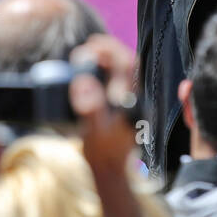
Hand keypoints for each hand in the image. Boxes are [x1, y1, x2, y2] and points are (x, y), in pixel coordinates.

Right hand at [69, 34, 138, 175]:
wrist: (111, 171)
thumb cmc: (102, 153)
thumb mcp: (92, 130)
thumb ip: (90, 107)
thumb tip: (83, 83)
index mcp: (128, 100)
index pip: (124, 64)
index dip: (109, 49)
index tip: (91, 44)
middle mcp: (134, 99)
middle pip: (127, 64)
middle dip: (109, 51)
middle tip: (88, 47)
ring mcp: (131, 104)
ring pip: (124, 73)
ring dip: (108, 61)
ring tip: (87, 57)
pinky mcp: (125, 109)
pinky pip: (118, 83)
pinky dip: (107, 73)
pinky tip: (93, 76)